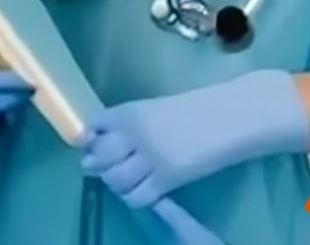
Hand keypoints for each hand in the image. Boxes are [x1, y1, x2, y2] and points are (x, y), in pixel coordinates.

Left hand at [81, 70, 309, 206]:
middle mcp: (134, 134)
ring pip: (116, 179)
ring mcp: (149, 158)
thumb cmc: (187, 112)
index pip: (94, 125)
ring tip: (124, 179)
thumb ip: (124, 124)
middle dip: (98, 165)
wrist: (221, 120)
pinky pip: (138, 196)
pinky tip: (140, 190)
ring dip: (115, 183)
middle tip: (103, 168)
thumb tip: (95, 142)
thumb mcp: (150, 110)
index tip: (90, 145)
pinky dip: (133, 197)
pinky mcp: (166, 179)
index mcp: (128, 112)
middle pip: (101, 157)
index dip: (88, 138)